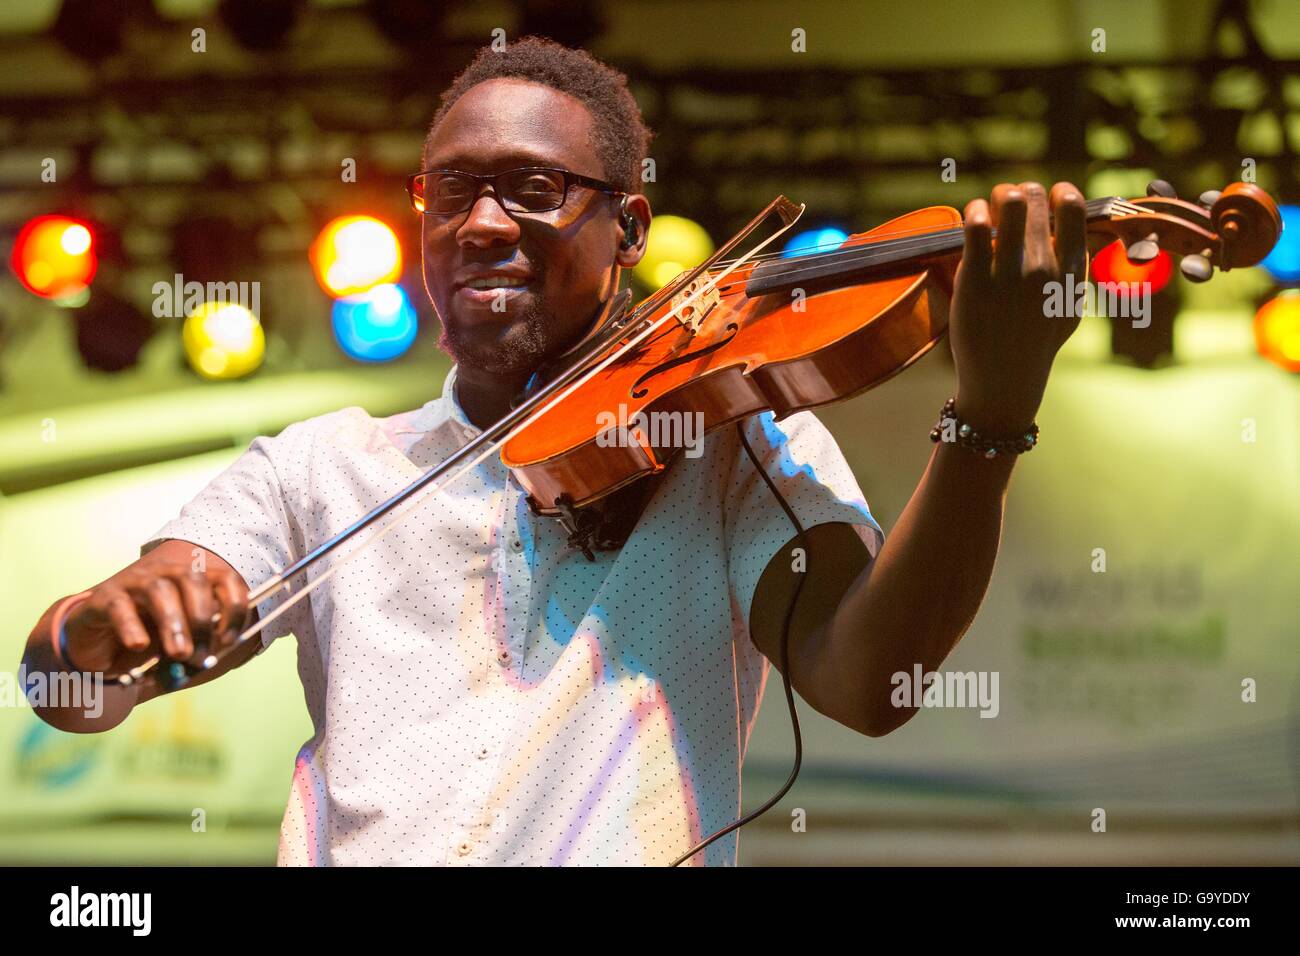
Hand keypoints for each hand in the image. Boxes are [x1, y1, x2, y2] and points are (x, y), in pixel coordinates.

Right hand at [61, 542, 249, 676]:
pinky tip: (138, 645)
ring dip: (174, 623)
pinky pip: (121, 606)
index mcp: (192, 582)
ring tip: (178, 654)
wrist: (95, 642)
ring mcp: (135, 581)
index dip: (234, 606)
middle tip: (199, 656)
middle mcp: (166, 574)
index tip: (228, 639)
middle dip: (201, 620)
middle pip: (194, 581)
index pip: (225, 579)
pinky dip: (132, 626)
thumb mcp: (176, 649)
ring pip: (160, 590)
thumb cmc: (146, 641)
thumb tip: (206, 662)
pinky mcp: (105, 596)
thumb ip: (193, 654)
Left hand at [949, 181, 1087, 430]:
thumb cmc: (1035, 342)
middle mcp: (1044, 270)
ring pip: (1008, 203)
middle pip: (1034, 199)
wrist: (1004, 381)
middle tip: (1008, 202)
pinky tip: (974, 216)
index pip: (1074, 210)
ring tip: (989, 207)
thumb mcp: (1068, 306)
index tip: (1050, 194)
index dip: (1060, 192)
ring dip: (997, 196)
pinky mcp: (975, 282)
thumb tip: (1073, 225)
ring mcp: (1009, 275)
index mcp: (1070, 273)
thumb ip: (1073, 268)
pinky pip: (976, 226)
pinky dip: (975, 211)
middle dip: (1020, 192)